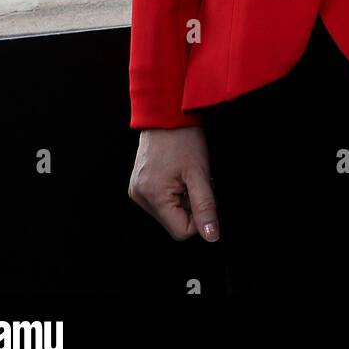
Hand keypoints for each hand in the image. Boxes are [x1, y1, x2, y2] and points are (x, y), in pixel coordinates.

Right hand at [128, 124, 220, 241]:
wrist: (165, 112)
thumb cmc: (182, 137)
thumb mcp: (199, 173)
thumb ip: (205, 206)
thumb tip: (211, 236)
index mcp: (153, 197)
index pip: (181, 231)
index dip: (199, 217)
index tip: (203, 193)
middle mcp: (140, 197)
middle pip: (174, 221)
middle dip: (189, 205)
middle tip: (194, 179)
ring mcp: (136, 190)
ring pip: (168, 211)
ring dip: (181, 197)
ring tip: (184, 174)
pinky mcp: (137, 184)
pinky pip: (160, 200)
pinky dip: (172, 191)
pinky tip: (175, 172)